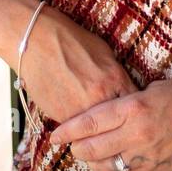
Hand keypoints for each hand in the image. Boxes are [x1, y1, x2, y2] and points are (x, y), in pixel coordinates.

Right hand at [15, 5, 137, 124]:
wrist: (38, 41)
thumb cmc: (70, 41)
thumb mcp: (103, 51)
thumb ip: (115, 73)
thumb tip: (122, 87)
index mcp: (115, 78)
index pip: (133, 104)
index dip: (133, 109)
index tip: (131, 112)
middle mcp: (101, 96)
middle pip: (117, 121)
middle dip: (117, 123)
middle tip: (115, 123)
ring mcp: (81, 110)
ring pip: (96, 129)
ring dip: (96, 129)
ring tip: (93, 121)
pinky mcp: (62, 117)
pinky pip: (75, 128)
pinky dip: (77, 126)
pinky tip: (74, 115)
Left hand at [47, 76, 171, 170]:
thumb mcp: (153, 88)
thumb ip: (127, 101)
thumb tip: (106, 112)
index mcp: (134, 108)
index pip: (89, 123)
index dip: (68, 131)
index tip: (56, 133)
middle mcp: (136, 135)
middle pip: (91, 149)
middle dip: (76, 147)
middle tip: (71, 143)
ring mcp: (147, 155)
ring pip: (106, 167)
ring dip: (92, 162)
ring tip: (88, 153)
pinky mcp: (157, 169)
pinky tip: (109, 165)